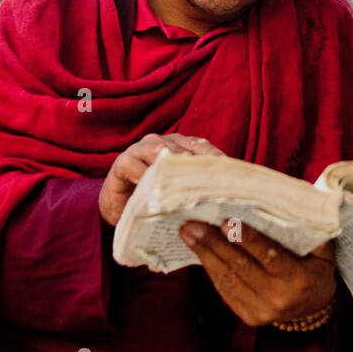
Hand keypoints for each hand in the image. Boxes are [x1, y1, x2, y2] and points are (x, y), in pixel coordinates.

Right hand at [98, 132, 223, 226]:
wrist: (119, 209)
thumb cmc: (155, 200)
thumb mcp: (180, 195)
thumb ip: (199, 190)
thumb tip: (229, 198)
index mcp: (181, 146)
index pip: (204, 148)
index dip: (217, 161)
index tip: (232, 179)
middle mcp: (162, 142)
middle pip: (183, 150)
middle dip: (197, 167)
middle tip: (210, 186)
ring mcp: (141, 149)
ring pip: (161, 152)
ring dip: (174, 168)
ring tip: (186, 185)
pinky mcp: (122, 162)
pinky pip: (135, 166)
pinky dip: (146, 177)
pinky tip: (157, 192)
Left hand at [181, 220, 336, 327]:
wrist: (313, 309)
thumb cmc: (315, 269)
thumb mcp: (323, 249)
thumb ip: (310, 229)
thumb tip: (291, 200)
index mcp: (299, 279)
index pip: (269, 256)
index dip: (247, 239)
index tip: (225, 221)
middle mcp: (278, 297)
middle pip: (240, 266)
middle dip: (213, 243)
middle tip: (192, 224)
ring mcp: (261, 310)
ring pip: (227, 278)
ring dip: (204, 253)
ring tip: (187, 233)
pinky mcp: (248, 316)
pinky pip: (224, 289)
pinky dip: (210, 268)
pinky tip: (199, 250)